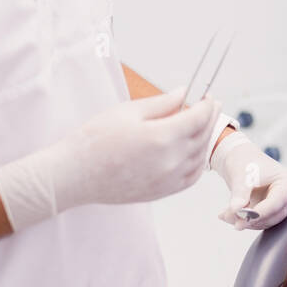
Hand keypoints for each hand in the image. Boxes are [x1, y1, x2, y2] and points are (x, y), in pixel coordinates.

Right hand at [0, 87, 220, 230]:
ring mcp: (168, 179)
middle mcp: (170, 161)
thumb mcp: (127, 112)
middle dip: (210, 118)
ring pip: (200, 156)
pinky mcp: (162, 192)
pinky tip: (195, 151)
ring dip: (205, 138)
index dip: (207, 104)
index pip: (198, 118)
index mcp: (161, 137)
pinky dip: (198, 162)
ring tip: (203, 124)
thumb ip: (162, 102)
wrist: (75, 175)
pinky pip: (191, 177)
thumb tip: (184, 94)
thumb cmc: (95, 140)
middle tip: (212, 105)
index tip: (207, 95)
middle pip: (202, 136)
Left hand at [209, 131, 286, 229]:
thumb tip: (236, 209)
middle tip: (229, 216)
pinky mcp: (276, 211)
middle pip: (274, 215)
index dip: (260, 213)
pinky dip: (246, 221)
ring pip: (267, 222)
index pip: (277, 202)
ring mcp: (285, 204)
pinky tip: (231, 215)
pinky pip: (262, 222)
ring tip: (226, 214)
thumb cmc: (246, 162)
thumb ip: (240, 193)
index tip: (243, 219)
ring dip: (245, 221)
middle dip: (250, 219)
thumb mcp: (241, 175)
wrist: (242, 161)